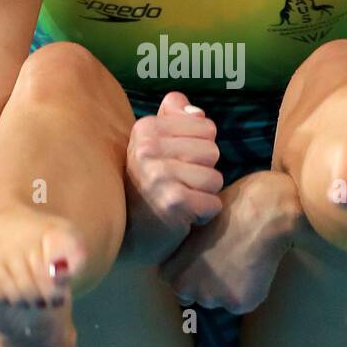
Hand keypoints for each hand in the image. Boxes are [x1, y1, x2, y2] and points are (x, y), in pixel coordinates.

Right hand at [122, 90, 223, 262]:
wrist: (130, 234)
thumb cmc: (149, 185)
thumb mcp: (153, 144)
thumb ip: (173, 117)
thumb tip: (196, 113)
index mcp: (146, 128)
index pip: (206, 127)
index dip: (199, 149)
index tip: (176, 164)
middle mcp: (148, 148)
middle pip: (213, 151)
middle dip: (204, 171)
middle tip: (180, 184)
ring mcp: (158, 175)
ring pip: (215, 178)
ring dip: (204, 194)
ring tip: (182, 200)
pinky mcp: (172, 202)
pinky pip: (213, 204)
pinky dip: (204, 214)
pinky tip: (184, 216)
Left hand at [158, 170, 300, 314]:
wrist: (262, 213)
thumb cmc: (227, 210)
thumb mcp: (191, 227)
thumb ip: (181, 252)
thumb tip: (183, 261)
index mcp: (170, 272)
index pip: (178, 284)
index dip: (195, 270)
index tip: (209, 257)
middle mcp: (186, 290)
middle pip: (198, 295)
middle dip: (210, 283)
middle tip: (227, 257)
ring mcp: (212, 299)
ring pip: (221, 299)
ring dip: (230, 287)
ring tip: (242, 258)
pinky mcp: (238, 304)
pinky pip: (244, 301)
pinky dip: (250, 289)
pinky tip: (255, 266)